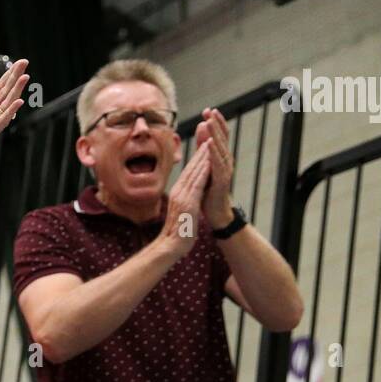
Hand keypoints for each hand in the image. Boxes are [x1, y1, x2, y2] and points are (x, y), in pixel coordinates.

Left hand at [0, 59, 29, 184]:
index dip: (8, 75)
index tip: (18, 63)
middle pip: (6, 92)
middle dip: (15, 77)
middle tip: (25, 62)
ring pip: (7, 104)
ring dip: (16, 91)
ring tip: (25, 77)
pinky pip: (1, 121)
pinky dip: (10, 111)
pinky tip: (18, 102)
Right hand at [155, 142, 211, 260]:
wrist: (170, 246)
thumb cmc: (177, 233)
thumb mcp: (181, 213)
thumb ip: (184, 203)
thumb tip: (188, 199)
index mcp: (178, 194)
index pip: (189, 172)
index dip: (197, 158)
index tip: (204, 145)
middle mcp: (179, 191)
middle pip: (191, 168)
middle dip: (200, 151)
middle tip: (207, 135)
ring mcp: (182, 196)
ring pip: (194, 172)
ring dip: (202, 156)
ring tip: (210, 142)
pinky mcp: (188, 202)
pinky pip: (197, 183)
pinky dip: (203, 170)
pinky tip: (209, 161)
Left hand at [195, 107, 233, 225]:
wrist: (216, 212)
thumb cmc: (209, 189)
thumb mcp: (205, 164)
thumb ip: (203, 146)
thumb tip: (201, 125)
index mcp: (221, 157)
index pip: (220, 135)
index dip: (215, 122)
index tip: (208, 110)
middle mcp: (226, 161)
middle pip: (221, 138)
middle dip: (215, 124)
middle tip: (209, 111)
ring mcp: (225, 170)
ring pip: (220, 149)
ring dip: (214, 135)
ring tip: (208, 122)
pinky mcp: (222, 180)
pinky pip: (217, 164)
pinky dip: (213, 153)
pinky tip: (209, 143)